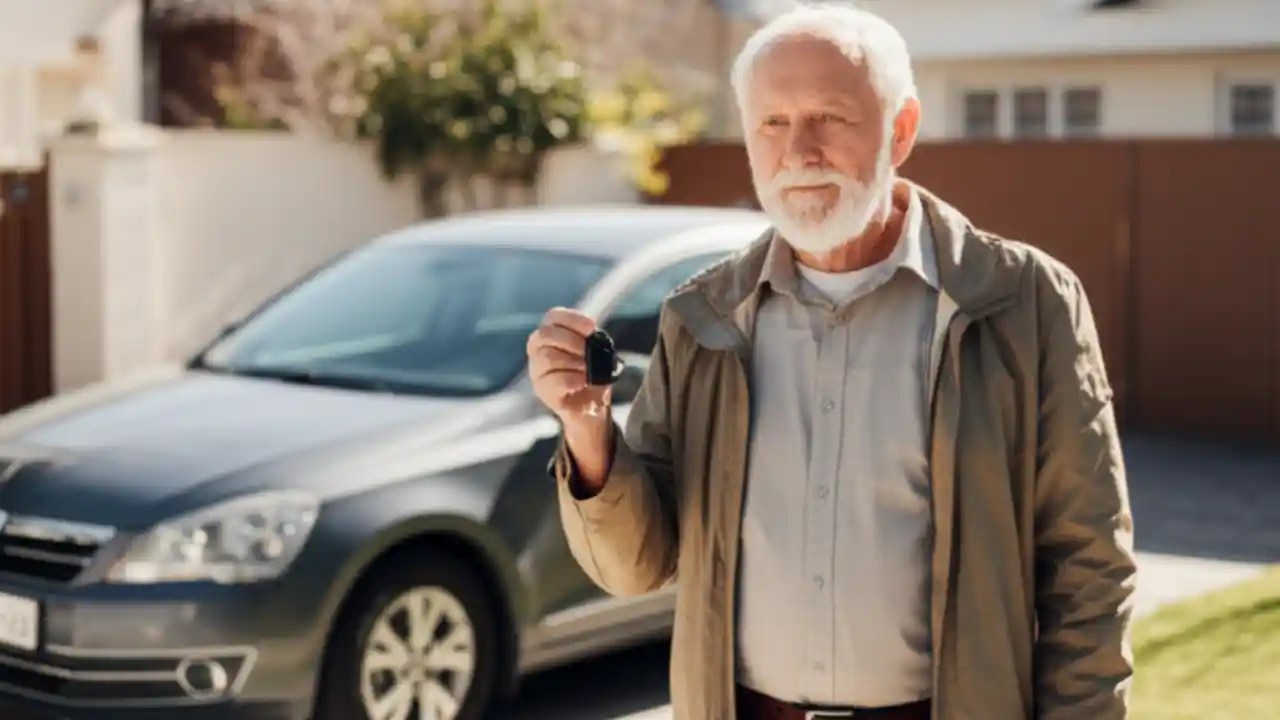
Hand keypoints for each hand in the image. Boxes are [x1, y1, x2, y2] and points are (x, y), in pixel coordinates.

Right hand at [528, 308, 614, 487]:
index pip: (553, 317)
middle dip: (571, 341)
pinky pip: (550, 381)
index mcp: (552, 334)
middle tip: (588, 352)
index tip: (592, 329)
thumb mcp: (596, 352)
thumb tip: (593, 338)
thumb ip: (592, 341)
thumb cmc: (593, 374)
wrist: (592, 405)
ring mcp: (537, 370)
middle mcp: (539, 349)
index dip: (572, 319)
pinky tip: (582, 381)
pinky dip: (569, 379)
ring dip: (572, 362)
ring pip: (546, 358)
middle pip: (545, 335)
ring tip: (588, 370)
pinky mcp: (541, 390)